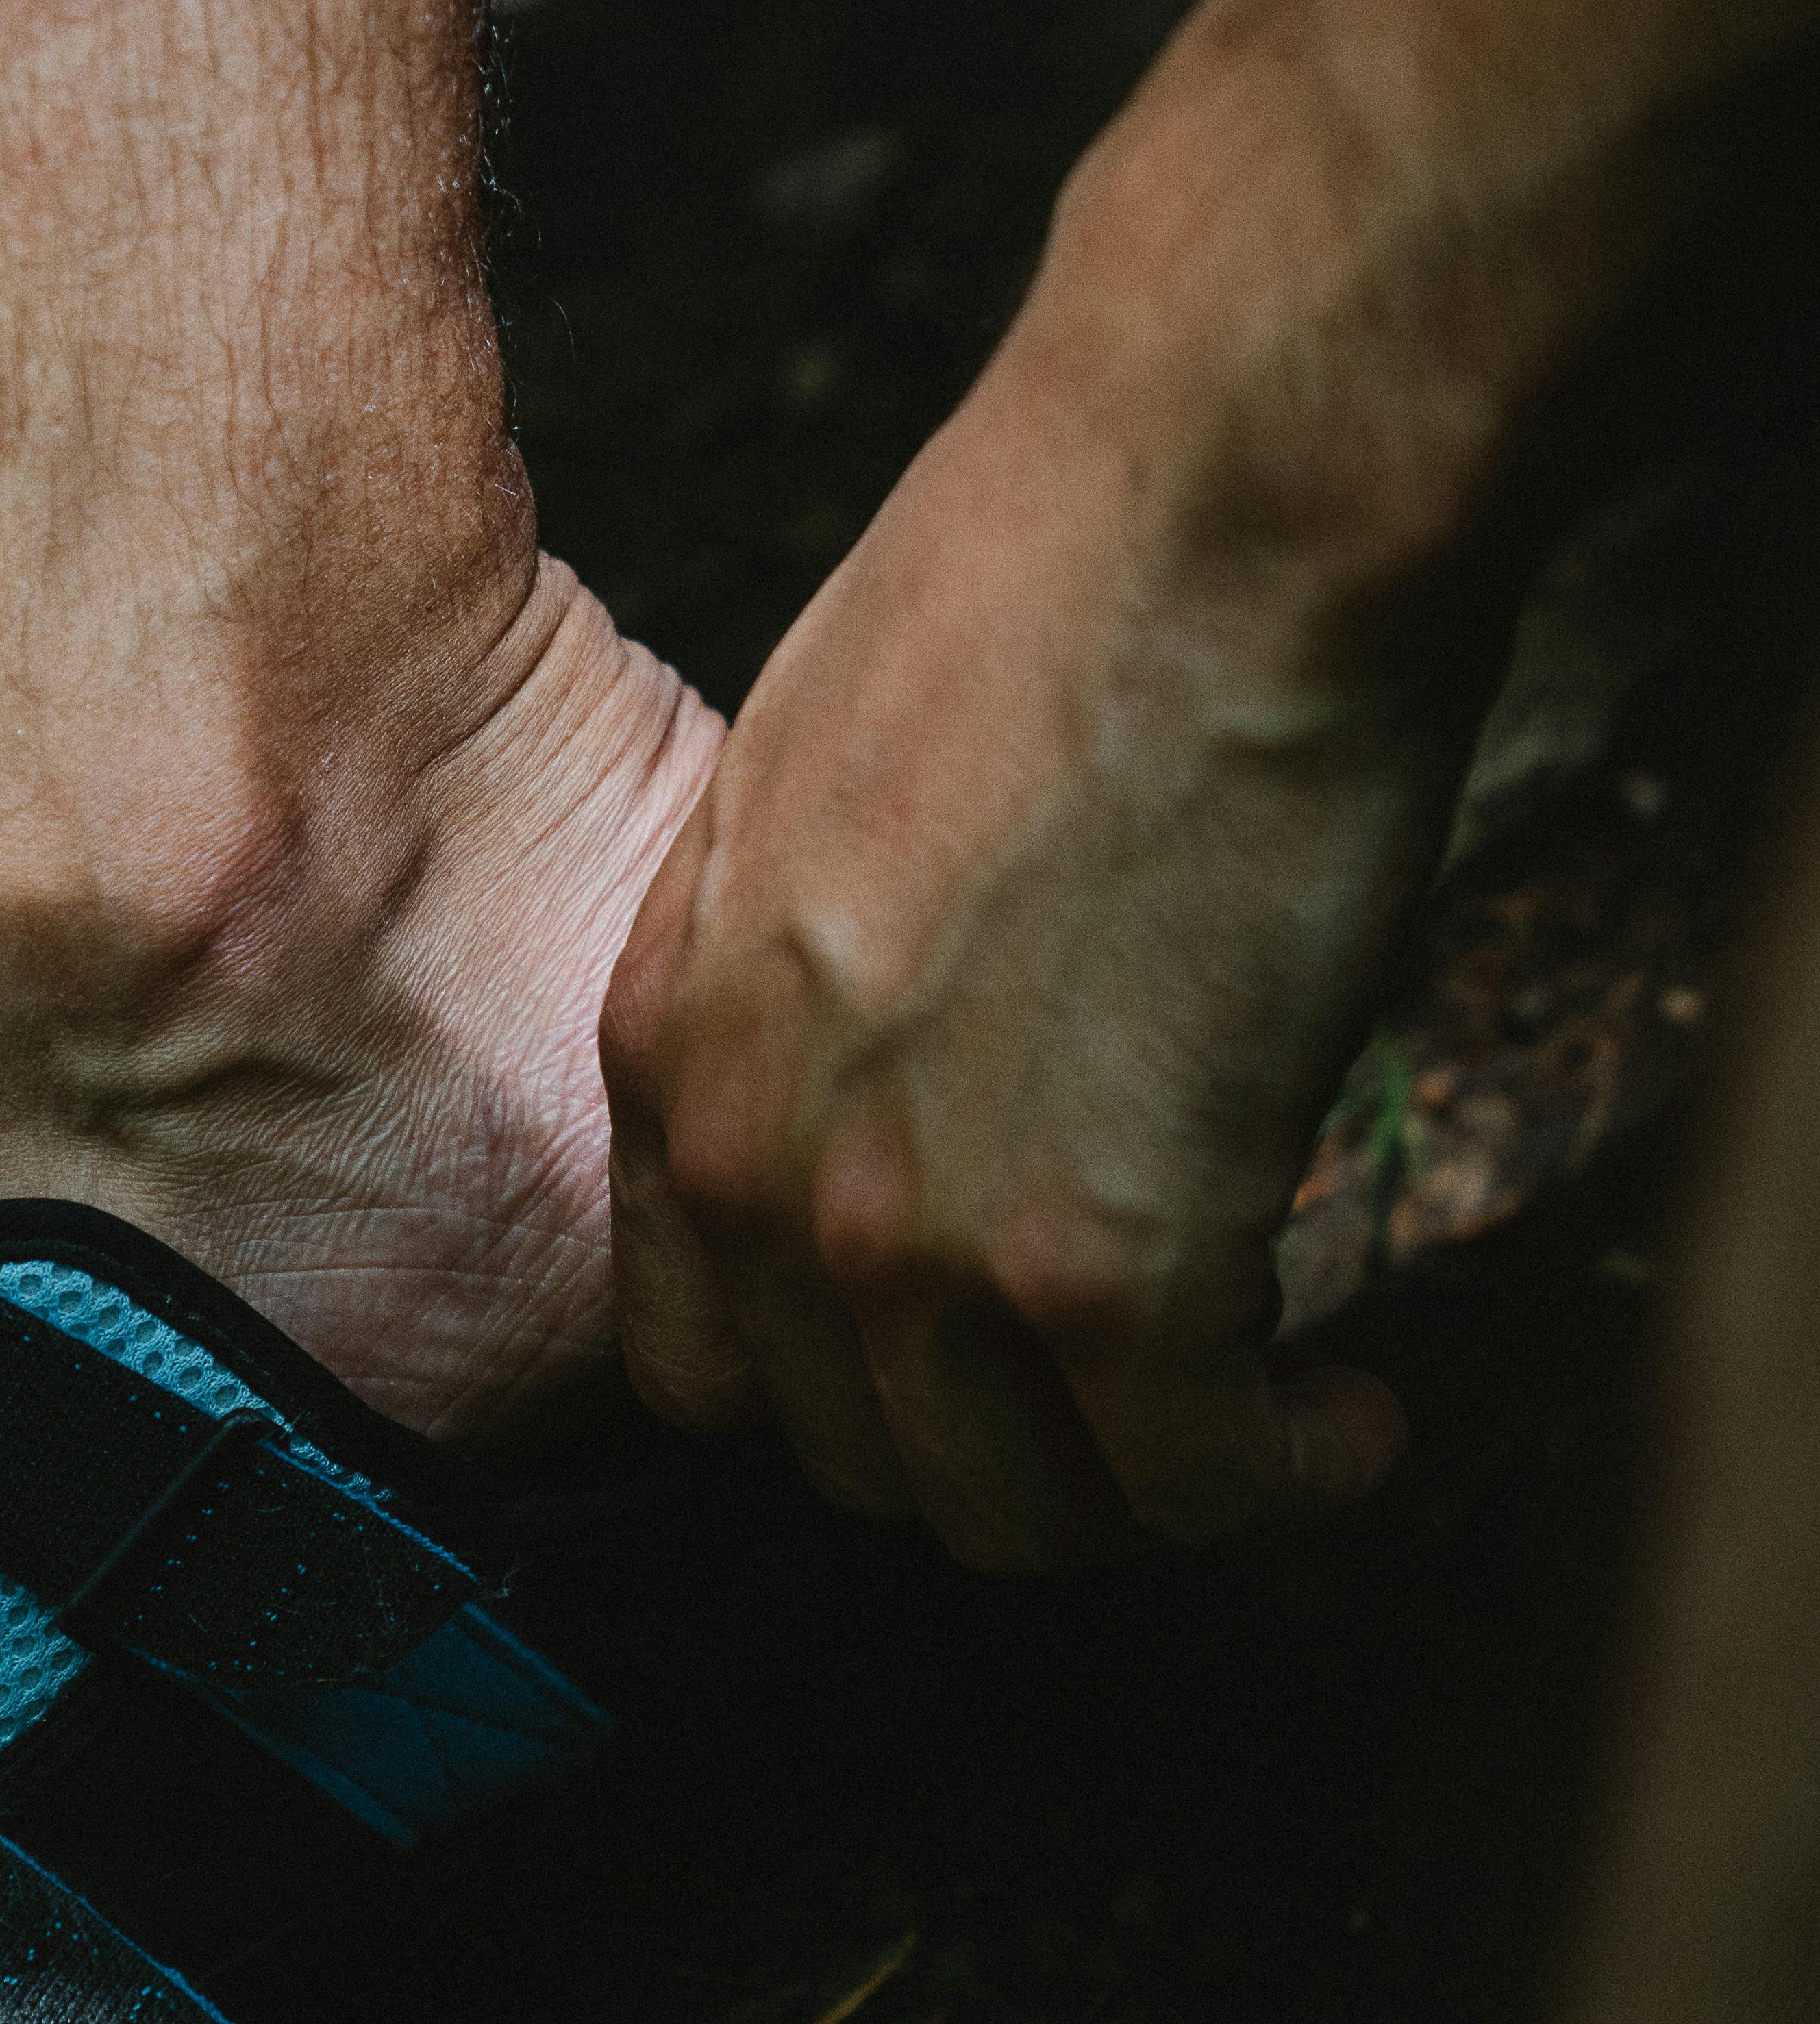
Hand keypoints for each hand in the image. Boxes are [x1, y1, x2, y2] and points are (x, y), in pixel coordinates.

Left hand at [601, 307, 1428, 1565]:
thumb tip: (926, 1066)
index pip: (704, 1362)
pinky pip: (1192, 1487)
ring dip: (1145, 1494)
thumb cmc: (1049, 587)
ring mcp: (916, 1244)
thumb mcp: (812, 794)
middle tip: (1135, 1393)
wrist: (1209, 507)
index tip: (968, 1362)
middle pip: (858, 1461)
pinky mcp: (1105, 1277)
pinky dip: (1285, 1476)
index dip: (848, 1391)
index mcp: (676, 1052)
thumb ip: (818, 982)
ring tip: (1260, 1418)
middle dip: (1005, 1451)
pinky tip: (1346, 1419)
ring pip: (1016, 1517)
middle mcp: (761, 1177)